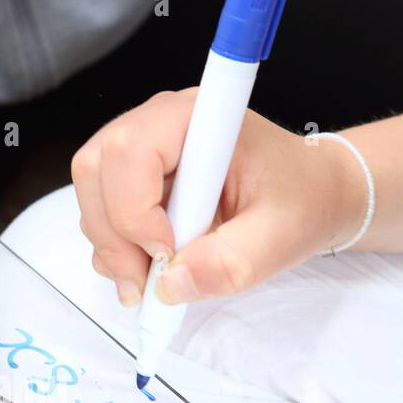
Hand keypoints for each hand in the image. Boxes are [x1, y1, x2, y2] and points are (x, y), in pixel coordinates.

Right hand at [71, 92, 362, 306]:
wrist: (310, 195)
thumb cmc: (301, 198)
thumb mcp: (280, 237)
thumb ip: (230, 262)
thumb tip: (171, 284)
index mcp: (199, 118)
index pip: (130, 150)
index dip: (134, 208)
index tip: (169, 252)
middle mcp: (161, 124)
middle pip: (96, 171)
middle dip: (113, 236)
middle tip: (147, 281)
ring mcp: (144, 151)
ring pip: (92, 196)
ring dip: (113, 249)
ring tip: (155, 279)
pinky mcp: (136, 180)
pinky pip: (101, 214)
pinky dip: (116, 251)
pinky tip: (151, 268)